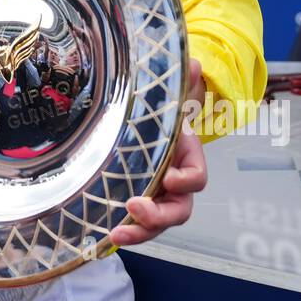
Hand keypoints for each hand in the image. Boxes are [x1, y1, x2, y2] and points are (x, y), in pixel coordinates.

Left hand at [108, 58, 208, 247]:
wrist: (151, 125)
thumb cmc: (162, 114)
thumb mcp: (171, 96)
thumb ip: (182, 82)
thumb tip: (191, 62)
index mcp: (187, 159)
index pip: (197, 178)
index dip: (186, 181)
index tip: (169, 176)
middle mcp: (175, 185)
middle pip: (178, 210)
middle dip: (159, 215)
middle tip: (135, 208)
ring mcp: (157, 198)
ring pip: (157, 224)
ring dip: (139, 232)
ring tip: (116, 234)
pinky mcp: (139, 205)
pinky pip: (136, 225)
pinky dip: (125, 233)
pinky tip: (104, 238)